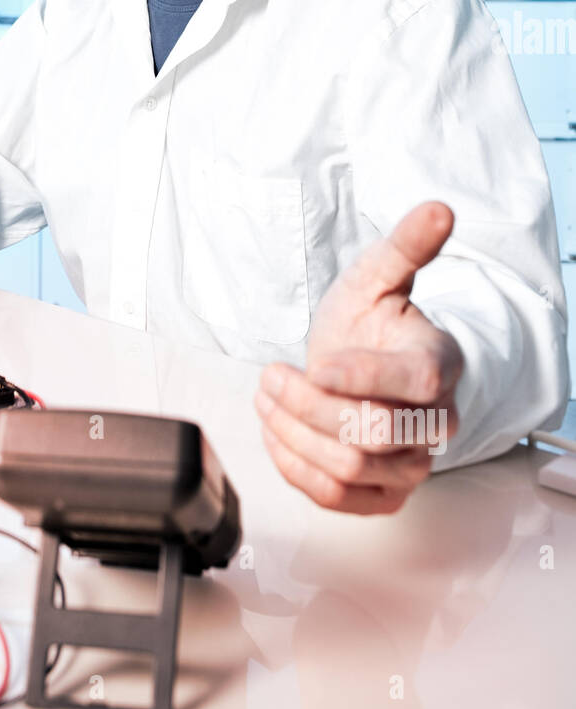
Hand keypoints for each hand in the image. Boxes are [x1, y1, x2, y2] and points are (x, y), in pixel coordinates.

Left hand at [255, 200, 463, 514]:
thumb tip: (438, 209)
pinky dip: (296, 467)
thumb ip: (406, 245)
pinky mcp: (385, 494)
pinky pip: (339, 499)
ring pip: (349, 468)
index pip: (416, 381)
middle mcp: (436, 421)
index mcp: (441, 363)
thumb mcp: (378, 276)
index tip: (315, 363)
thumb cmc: (371, 322)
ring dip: (292, 432)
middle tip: (271, 375)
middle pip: (371, 431)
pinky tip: (277, 433)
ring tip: (267, 397)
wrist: (361, 364)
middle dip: (306, 404)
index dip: (363, 375)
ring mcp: (413, 462)